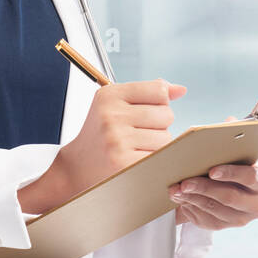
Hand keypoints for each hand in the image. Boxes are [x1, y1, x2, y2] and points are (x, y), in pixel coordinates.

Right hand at [46, 79, 184, 202]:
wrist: (76, 167)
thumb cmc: (102, 132)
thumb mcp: (117, 104)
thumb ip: (150, 92)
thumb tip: (181, 90)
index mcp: (110, 95)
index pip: (159, 90)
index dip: (160, 103)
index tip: (147, 111)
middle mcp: (111, 115)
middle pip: (166, 114)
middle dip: (160, 125)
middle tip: (139, 133)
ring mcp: (117, 140)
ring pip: (166, 138)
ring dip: (158, 145)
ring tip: (137, 147)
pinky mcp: (123, 163)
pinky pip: (159, 157)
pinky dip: (155, 160)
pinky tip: (139, 159)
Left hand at [168, 122, 257, 230]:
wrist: (230, 188)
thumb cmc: (235, 166)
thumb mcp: (238, 152)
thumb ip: (236, 137)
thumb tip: (231, 122)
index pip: (251, 178)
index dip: (231, 174)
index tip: (212, 170)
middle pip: (230, 197)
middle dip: (205, 188)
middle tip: (184, 182)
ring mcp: (241, 219)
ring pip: (215, 210)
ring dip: (193, 199)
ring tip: (176, 189)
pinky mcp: (225, 227)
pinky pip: (206, 220)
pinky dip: (191, 208)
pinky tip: (180, 199)